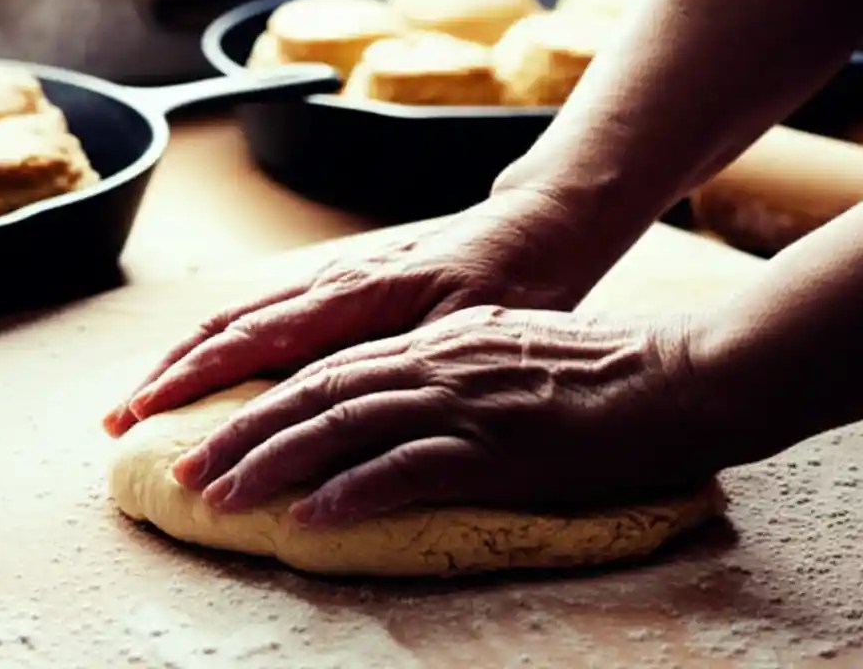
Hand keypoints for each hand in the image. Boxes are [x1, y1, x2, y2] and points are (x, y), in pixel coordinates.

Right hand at [103, 190, 601, 436]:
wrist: (538, 228)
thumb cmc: (516, 282)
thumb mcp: (471, 326)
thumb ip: (404, 356)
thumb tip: (338, 398)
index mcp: (354, 295)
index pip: (251, 340)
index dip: (193, 382)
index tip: (145, 420)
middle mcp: (330, 282)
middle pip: (225, 326)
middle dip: (166, 374)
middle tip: (116, 423)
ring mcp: (332, 279)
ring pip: (238, 316)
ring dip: (184, 358)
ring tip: (142, 399)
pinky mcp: (343, 283)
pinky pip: (265, 313)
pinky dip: (222, 343)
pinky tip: (209, 368)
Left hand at [167, 306, 742, 526]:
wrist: (676, 378)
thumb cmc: (603, 375)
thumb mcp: (511, 358)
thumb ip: (454, 374)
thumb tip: (405, 406)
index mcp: (438, 342)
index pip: (331, 370)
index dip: (264, 402)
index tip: (215, 432)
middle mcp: (436, 362)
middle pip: (316, 394)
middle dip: (242, 433)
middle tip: (186, 470)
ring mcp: (462, 400)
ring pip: (341, 427)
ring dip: (272, 464)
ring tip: (220, 497)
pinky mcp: (493, 446)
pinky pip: (403, 469)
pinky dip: (347, 492)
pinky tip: (305, 519)